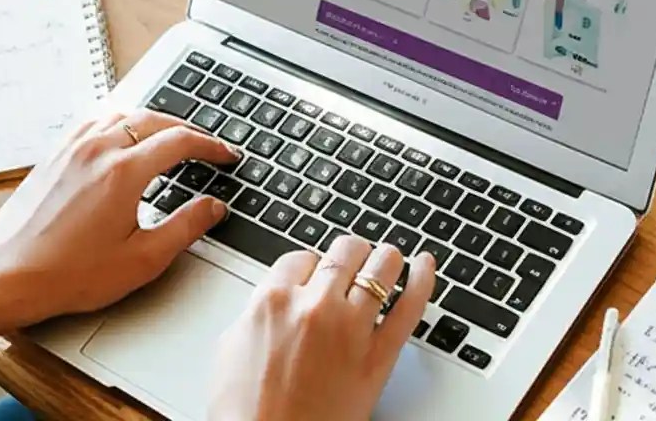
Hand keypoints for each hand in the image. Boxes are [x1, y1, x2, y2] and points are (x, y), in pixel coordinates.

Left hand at [0, 108, 239, 328]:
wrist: (6, 275)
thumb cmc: (68, 274)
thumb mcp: (142, 259)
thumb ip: (185, 227)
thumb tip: (212, 207)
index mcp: (124, 172)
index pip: (181, 140)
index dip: (211, 145)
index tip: (226, 155)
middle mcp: (98, 149)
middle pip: (155, 119)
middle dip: (187, 129)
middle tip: (206, 146)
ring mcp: (72, 148)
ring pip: (124, 114)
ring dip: (154, 121)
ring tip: (171, 138)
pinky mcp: (55, 155)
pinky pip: (96, 121)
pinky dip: (121, 123)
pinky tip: (124, 138)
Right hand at [209, 238, 436, 420]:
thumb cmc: (245, 413)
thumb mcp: (231, 350)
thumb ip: (256, 314)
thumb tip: (272, 301)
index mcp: (272, 301)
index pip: (301, 257)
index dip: (310, 265)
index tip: (315, 274)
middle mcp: (314, 306)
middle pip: (344, 251)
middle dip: (350, 254)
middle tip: (353, 262)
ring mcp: (350, 328)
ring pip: (381, 266)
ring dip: (385, 258)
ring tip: (387, 260)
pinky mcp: (379, 356)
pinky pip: (410, 306)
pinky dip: (422, 279)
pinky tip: (425, 265)